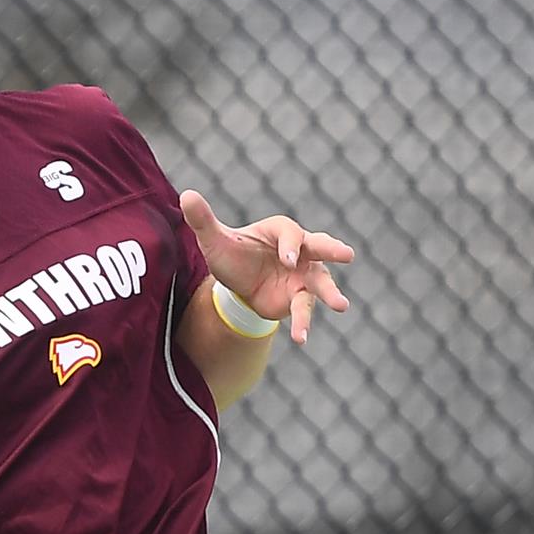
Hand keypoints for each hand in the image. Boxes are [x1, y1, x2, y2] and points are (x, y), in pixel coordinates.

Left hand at [179, 190, 353, 343]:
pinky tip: (301, 338)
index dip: (290, 245)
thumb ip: (203, 220)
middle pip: (320, 246)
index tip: (287, 259)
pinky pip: (304, 309)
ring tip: (342, 305)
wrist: (237, 283)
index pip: (292, 233)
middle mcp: (300, 250)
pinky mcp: (298, 298)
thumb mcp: (214, 240)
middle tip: (347, 254)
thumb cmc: (232, 254)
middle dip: (333, 250)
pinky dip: (303, 323)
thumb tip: (186, 195)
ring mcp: (303, 275)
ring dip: (330, 293)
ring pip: (321, 281)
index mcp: (282, 231)